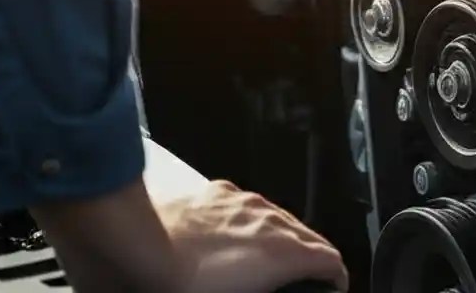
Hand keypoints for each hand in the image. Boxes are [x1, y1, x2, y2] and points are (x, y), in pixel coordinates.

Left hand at [160, 180, 348, 292]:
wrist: (139, 244)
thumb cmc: (183, 287)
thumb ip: (267, 287)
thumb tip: (267, 285)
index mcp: (284, 253)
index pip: (332, 261)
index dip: (336, 280)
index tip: (331, 289)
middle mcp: (273, 220)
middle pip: (312, 238)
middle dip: (313, 259)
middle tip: (303, 281)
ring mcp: (246, 202)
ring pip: (281, 219)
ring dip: (284, 240)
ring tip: (267, 261)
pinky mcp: (220, 192)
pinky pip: (249, 208)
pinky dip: (252, 224)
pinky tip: (232, 238)